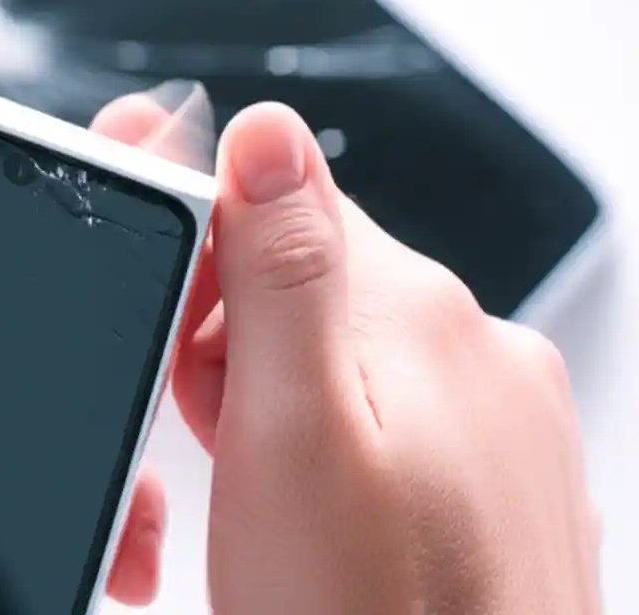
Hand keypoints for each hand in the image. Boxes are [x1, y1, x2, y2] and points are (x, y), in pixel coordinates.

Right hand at [136, 100, 601, 612]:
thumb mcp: (288, 446)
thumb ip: (280, 274)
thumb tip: (265, 131)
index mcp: (415, 316)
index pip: (279, 200)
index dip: (195, 251)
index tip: (156, 315)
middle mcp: (472, 347)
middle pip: (304, 283)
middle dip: (225, 346)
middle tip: (204, 443)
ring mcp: (494, 414)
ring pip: (339, 355)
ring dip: (268, 405)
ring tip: (248, 502)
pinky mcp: (493, 472)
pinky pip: (388, 417)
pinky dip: (327, 447)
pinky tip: (305, 519)